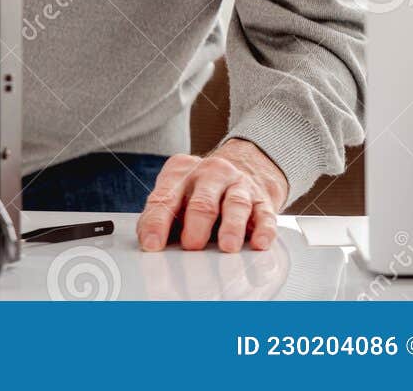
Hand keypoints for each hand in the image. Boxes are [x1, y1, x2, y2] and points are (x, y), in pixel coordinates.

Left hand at [136, 139, 288, 253]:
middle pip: (202, 201)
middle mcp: (210, 174)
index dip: (157, 222)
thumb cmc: (200, 189)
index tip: (152, 243)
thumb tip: (147, 241)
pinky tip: (259, 243)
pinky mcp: (262, 201)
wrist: (244, 166)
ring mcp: (238, 186)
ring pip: (235, 205)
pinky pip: (264, 215)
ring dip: (231, 227)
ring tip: (227, 246)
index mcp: (180, 172)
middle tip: (191, 246)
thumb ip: (159, 214)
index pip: (165, 198)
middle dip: (196, 225)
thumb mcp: (175, 193)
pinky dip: (263, 230)